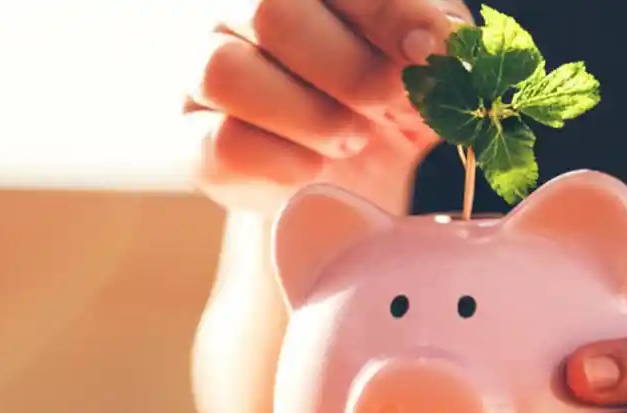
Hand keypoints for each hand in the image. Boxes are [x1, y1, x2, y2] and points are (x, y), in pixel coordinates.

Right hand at [182, 0, 472, 215]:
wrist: (345, 180)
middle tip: (391, 109)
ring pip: (226, 72)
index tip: (427, 54)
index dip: (386, 12)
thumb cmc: (383, 103)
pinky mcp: (190, 136)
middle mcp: (238, 7)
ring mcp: (201, 68)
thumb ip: (434, 41)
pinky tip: (315, 168)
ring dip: (308, 115)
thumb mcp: (423, 64)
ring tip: (351, 140)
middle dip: (350, 69)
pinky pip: (220, 142)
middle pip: (271, 10)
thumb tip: (436, 45)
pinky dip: (280, 162)